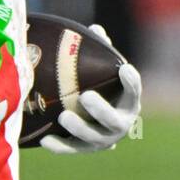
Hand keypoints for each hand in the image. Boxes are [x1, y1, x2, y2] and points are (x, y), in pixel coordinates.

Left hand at [42, 27, 141, 153]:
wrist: (92, 118)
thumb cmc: (99, 86)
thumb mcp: (101, 70)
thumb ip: (100, 52)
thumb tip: (94, 30)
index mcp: (128, 102)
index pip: (134, 92)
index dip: (131, 82)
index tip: (124, 68)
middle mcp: (120, 123)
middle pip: (114, 121)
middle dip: (101, 110)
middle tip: (86, 96)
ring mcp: (103, 139)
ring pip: (93, 138)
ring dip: (79, 128)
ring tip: (63, 116)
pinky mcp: (84, 148)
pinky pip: (72, 149)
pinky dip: (60, 146)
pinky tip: (45, 140)